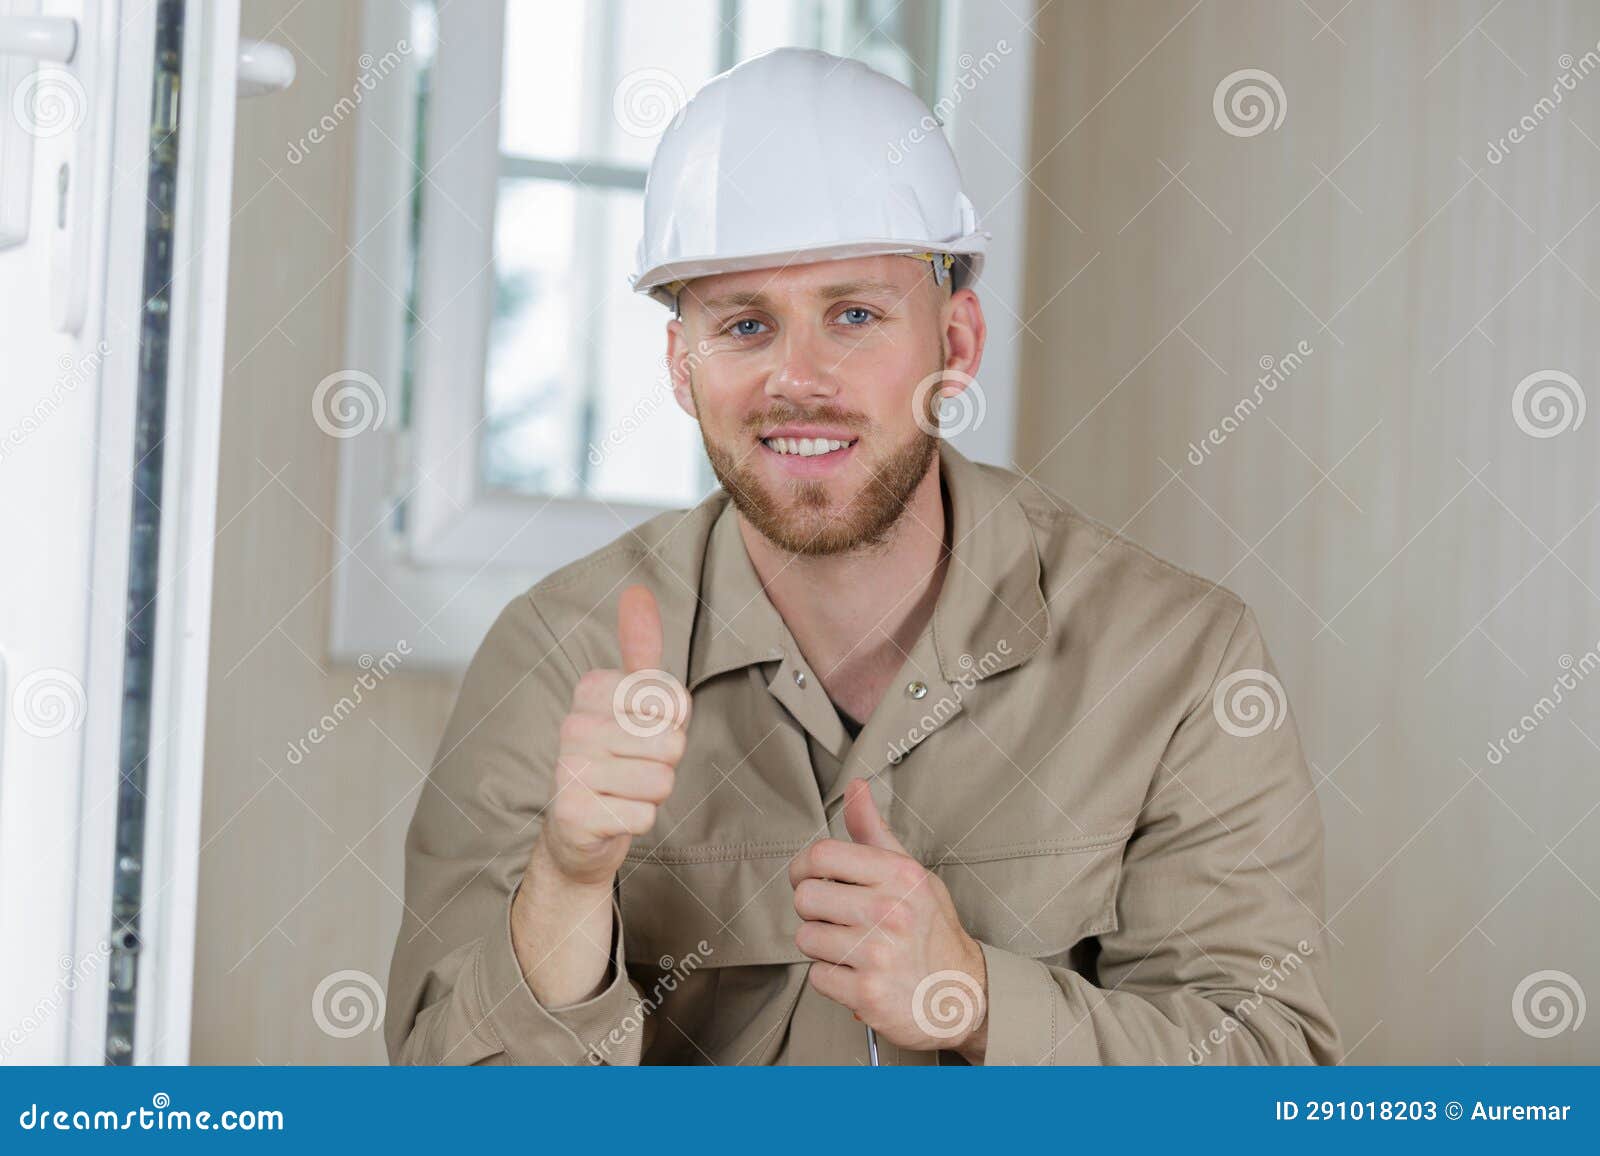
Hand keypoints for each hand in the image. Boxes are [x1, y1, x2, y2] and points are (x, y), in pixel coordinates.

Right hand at [530, 584, 691, 888]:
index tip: (644, 731)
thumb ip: (642, 650)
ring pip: (661, 781)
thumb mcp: (636, 700)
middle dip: (666, 763)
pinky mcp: (573, 813)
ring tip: (625, 790)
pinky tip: (613, 815)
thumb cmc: (620, 756)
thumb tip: (636, 591)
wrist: (580, 827)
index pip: (673, 701)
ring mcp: (569, 769)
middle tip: (636, 767)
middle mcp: (574, 724)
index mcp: (592, 689)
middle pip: (671, 743)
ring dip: (653, 793)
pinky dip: (639, 820)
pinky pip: (645, 815)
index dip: (673, 724)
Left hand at [789, 779, 989, 1058]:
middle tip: (840, 920)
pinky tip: (858, 975)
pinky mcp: (868, 993)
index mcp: (899, 875)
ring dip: (822, 947)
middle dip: (814, 911)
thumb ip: (875, 832)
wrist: (963, 996)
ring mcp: (878, 954)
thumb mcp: (912, 874)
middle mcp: (890, 911)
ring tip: (854, 949)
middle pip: (805, 898)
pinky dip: (831, 978)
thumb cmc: (931, 930)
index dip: (803, 868)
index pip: (821, 855)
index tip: (810, 879)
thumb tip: (855, 787)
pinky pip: (816, 976)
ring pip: (806, 939)